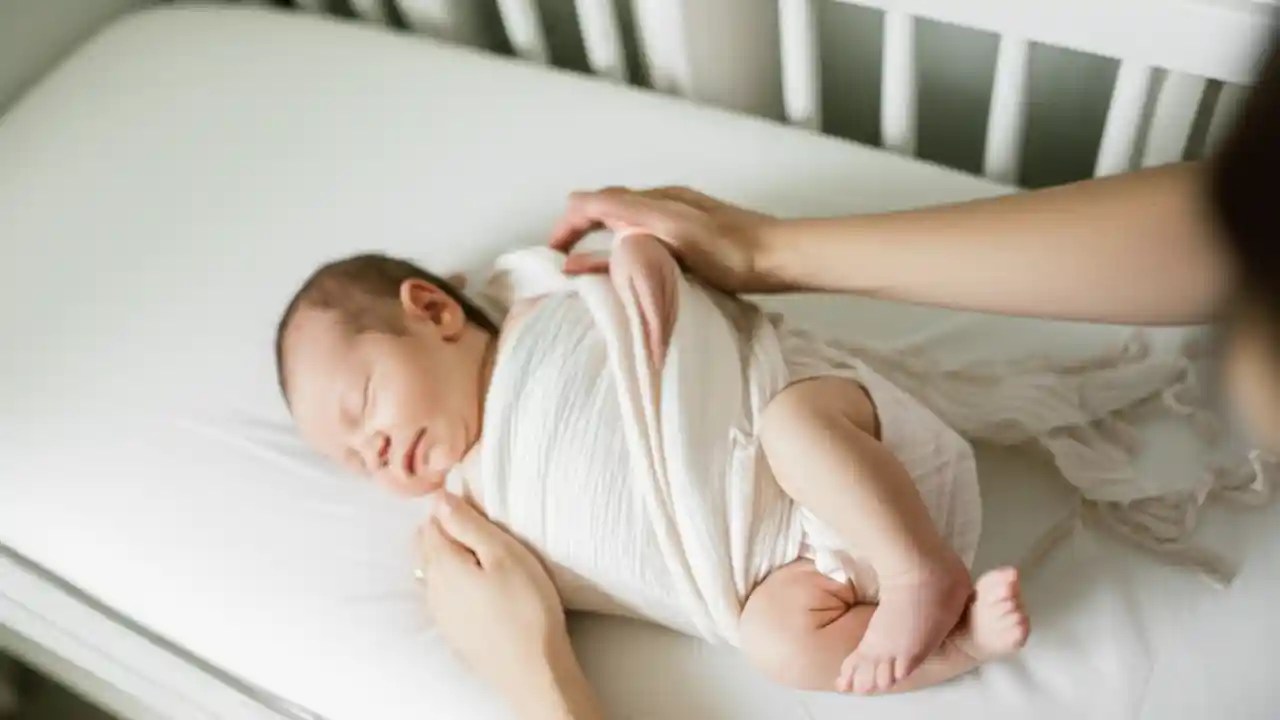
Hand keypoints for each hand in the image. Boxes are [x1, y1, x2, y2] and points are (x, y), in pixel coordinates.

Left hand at [418, 494, 568, 696]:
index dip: (450, 506)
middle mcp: (431, 587)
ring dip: (448, 555)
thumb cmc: (526, 608)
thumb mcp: (504, 554)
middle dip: (444, 528)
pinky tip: (476, 583)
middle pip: (426, 545)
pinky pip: (442, 593)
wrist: (533, 671)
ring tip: (480, 550)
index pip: (431, 521)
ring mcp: (439, 612)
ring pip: (432, 570)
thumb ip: (468, 524)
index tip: (473, 501)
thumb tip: (440, 498)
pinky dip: (453, 579)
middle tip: (478, 522)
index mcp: (441, 563)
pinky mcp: (452, 630)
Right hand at [549, 186, 782, 292]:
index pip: (590, 202)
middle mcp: (660, 203)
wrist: (779, 257)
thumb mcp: (672, 229)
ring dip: (598, 244)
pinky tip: (630, 271)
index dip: (564, 226)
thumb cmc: (731, 250)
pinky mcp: (688, 238)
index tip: (552, 258)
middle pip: (603, 211)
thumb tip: (577, 206)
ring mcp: (675, 219)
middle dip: (576, 234)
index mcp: (652, 200)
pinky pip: (641, 238)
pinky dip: (622, 252)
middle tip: (563, 268)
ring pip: (622, 226)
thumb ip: (627, 214)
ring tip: (587, 274)